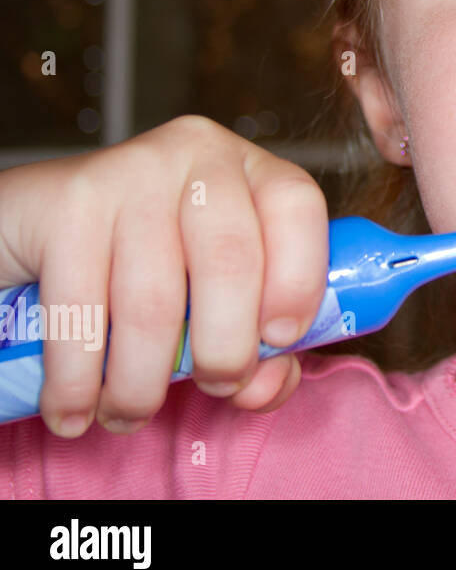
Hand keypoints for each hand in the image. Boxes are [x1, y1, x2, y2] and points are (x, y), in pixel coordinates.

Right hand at [0, 115, 328, 436]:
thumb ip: (260, 346)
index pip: (297, 206)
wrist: (40, 230)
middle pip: (231, 260)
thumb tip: (265, 387)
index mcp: (252, 171)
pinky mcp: (67, 202)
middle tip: (214, 386)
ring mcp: (129, 170)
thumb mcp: (216, 296)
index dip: (300, 278)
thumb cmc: (150, 267)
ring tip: (130, 414)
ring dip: (142, 382)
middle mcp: (197, 155)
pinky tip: (73, 409)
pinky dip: (77, 381)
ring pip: (153, 301)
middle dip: (226, 348)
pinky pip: (80, 310)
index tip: (281, 340)